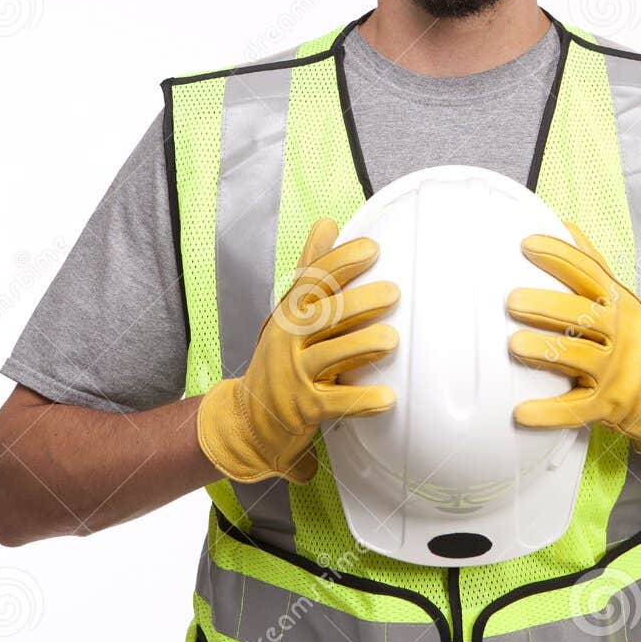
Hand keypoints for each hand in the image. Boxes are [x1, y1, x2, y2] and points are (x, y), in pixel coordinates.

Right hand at [196, 217, 398, 482]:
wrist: (247, 419)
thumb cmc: (280, 357)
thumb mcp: (289, 311)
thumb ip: (310, 270)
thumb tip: (327, 222)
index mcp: (289, 312)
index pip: (312, 280)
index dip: (341, 261)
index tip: (372, 249)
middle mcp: (287, 340)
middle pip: (321, 315)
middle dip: (357, 301)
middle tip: (393, 293)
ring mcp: (293, 375)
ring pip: (327, 356)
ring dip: (361, 347)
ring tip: (391, 339)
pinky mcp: (303, 409)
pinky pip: (335, 403)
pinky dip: (362, 401)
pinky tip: (387, 398)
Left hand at [506, 220, 640, 462]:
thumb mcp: (626, 301)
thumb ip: (594, 268)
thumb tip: (565, 226)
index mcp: (621, 305)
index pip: (589, 274)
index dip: (559, 257)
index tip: (527, 245)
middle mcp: (622, 335)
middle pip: (583, 316)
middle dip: (546, 307)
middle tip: (512, 300)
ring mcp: (618, 372)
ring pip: (578, 358)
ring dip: (545, 353)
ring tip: (515, 345)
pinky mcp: (611, 406)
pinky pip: (576, 410)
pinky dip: (548, 413)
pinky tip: (521, 413)